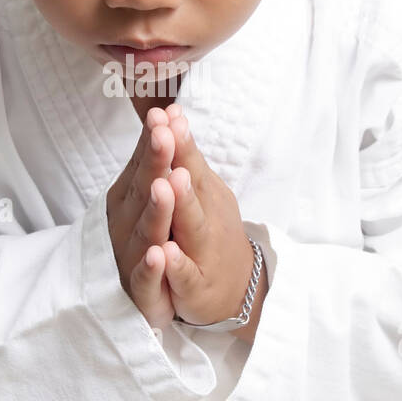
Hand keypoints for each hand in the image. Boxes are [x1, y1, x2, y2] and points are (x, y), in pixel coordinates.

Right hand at [106, 107, 177, 329]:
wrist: (145, 297)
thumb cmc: (149, 236)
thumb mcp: (144, 196)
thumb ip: (150, 159)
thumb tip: (164, 113)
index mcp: (132, 197)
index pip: (144, 164)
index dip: (153, 140)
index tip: (165, 112)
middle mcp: (128, 222)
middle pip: (144, 190)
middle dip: (154, 163)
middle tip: (163, 134)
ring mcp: (132, 257)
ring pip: (146, 231)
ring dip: (155, 209)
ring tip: (164, 186)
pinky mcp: (141, 292)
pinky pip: (146, 280)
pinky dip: (152, 269)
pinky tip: (160, 255)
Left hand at [158, 105, 266, 336]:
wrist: (238, 289)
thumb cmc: (211, 231)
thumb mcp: (204, 192)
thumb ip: (186, 156)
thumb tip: (172, 111)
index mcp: (203, 193)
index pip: (189, 160)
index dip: (177, 137)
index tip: (165, 111)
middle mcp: (206, 218)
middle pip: (191, 187)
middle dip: (177, 161)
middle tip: (166, 134)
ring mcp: (201, 252)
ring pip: (190, 227)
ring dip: (178, 205)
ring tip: (167, 183)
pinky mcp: (194, 287)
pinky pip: (183, 276)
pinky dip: (173, 266)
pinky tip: (163, 253)